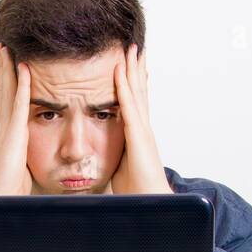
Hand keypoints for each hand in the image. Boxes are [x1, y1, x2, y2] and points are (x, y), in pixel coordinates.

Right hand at [0, 43, 34, 195]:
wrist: (0, 197)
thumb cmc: (10, 190)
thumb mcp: (20, 171)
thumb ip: (23, 162)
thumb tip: (28, 166)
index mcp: (7, 136)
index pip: (4, 105)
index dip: (2, 87)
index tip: (0, 71)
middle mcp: (4, 127)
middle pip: (2, 92)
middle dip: (1, 70)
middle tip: (0, 49)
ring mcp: (7, 127)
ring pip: (7, 91)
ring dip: (7, 68)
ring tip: (5, 48)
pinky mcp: (14, 131)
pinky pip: (19, 102)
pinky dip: (21, 84)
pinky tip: (24, 68)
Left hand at [110, 43, 171, 194]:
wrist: (151, 203)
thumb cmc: (135, 190)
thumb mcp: (120, 167)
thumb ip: (114, 156)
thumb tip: (100, 155)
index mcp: (137, 135)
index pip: (134, 103)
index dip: (133, 84)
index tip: (129, 66)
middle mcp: (142, 128)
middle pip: (138, 91)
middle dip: (136, 69)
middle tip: (134, 47)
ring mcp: (142, 129)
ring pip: (136, 92)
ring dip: (132, 69)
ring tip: (130, 48)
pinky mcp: (138, 135)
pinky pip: (128, 105)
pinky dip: (124, 86)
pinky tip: (119, 70)